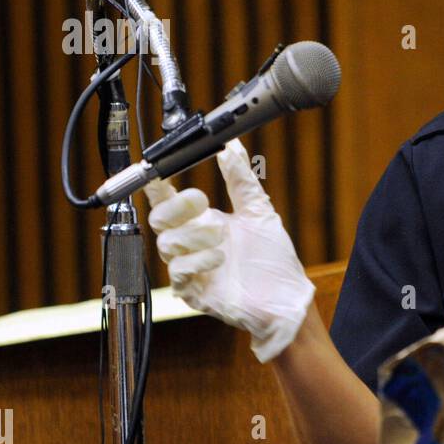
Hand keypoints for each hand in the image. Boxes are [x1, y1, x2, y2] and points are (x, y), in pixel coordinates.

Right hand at [142, 139, 315, 362]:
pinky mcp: (194, 293)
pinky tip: (220, 258)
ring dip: (193, 234)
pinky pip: (178, 273)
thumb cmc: (272, 258)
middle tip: (203, 200)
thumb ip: (241, 179)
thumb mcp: (258, 211)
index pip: (166, 201)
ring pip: (166, 244)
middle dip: (177, 206)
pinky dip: (197, 261)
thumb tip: (231, 146)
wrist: (287, 297)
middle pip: (158, 219)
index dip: (156, 186)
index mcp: (201, 222)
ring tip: (222, 235)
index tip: (157, 172)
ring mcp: (190, 269)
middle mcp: (191, 245)